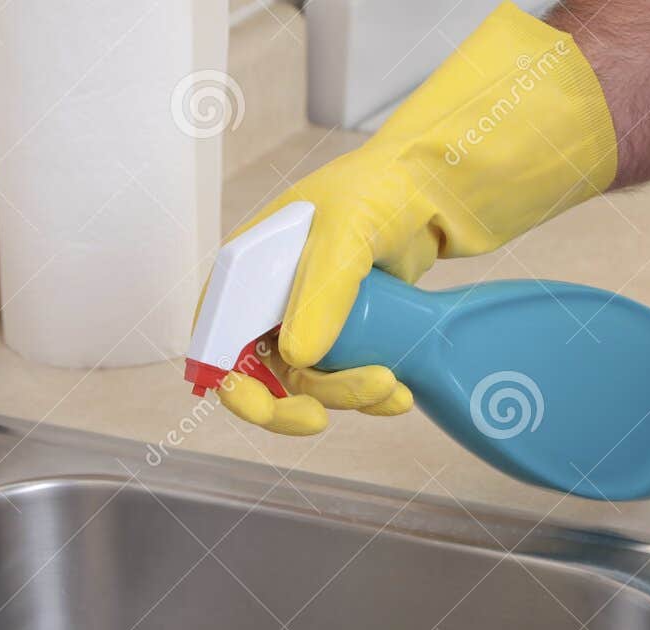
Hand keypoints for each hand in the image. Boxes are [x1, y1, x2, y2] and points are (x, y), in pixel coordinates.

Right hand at [210, 3, 618, 435]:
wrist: (434, 193)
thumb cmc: (379, 190)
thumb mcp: (347, 233)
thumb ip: (321, 291)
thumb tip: (297, 358)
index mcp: (246, 268)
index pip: (215, 336)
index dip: (227, 379)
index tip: (261, 407)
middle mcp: (267, 299)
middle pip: (259, 374)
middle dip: (292, 402)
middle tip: (321, 419)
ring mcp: (305, 320)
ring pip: (307, 384)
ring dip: (344, 397)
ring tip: (390, 385)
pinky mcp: (343, 336)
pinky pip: (343, 381)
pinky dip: (369, 397)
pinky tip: (398, 395)